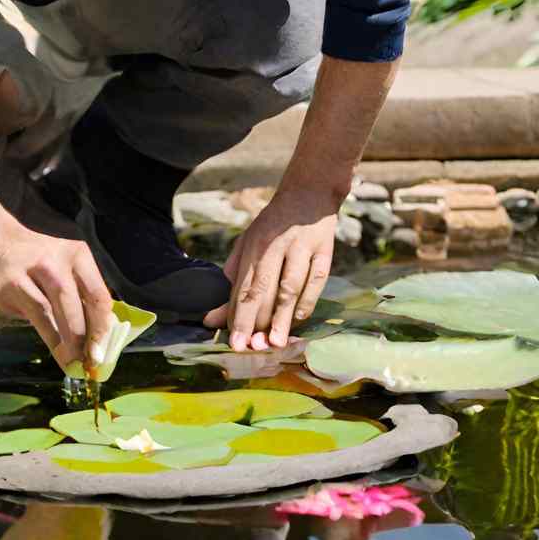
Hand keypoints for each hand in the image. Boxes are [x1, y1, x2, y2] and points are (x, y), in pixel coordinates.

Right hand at [0, 225, 113, 371]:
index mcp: (78, 255)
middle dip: (86, 338)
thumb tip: (99, 337)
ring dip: (66, 341)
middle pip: (78, 303)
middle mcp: (57, 260)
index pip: (98, 294)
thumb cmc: (39, 265)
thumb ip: (82, 298)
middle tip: (89, 361)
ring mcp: (32, 270)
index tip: (102, 349)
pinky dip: (48, 337)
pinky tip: (55, 350)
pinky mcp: (11, 283)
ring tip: (72, 362)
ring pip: (54, 311)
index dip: (103, 327)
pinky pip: (35, 315)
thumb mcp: (66, 270)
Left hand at [203, 189, 336, 350]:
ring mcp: (301, 247)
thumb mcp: (248, 243)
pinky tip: (298, 320)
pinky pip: (316, 280)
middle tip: (249, 348)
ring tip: (274, 342)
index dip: (236, 316)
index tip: (233, 340)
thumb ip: (233, 277)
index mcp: (253, 247)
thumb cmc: (274, 224)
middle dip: (254, 320)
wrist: (309, 191)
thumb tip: (213, 315)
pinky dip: (307, 301)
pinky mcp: (324, 248)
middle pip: (262, 289)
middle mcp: (275, 246)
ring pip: (289, 287)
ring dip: (281, 317)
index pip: (242, 287)